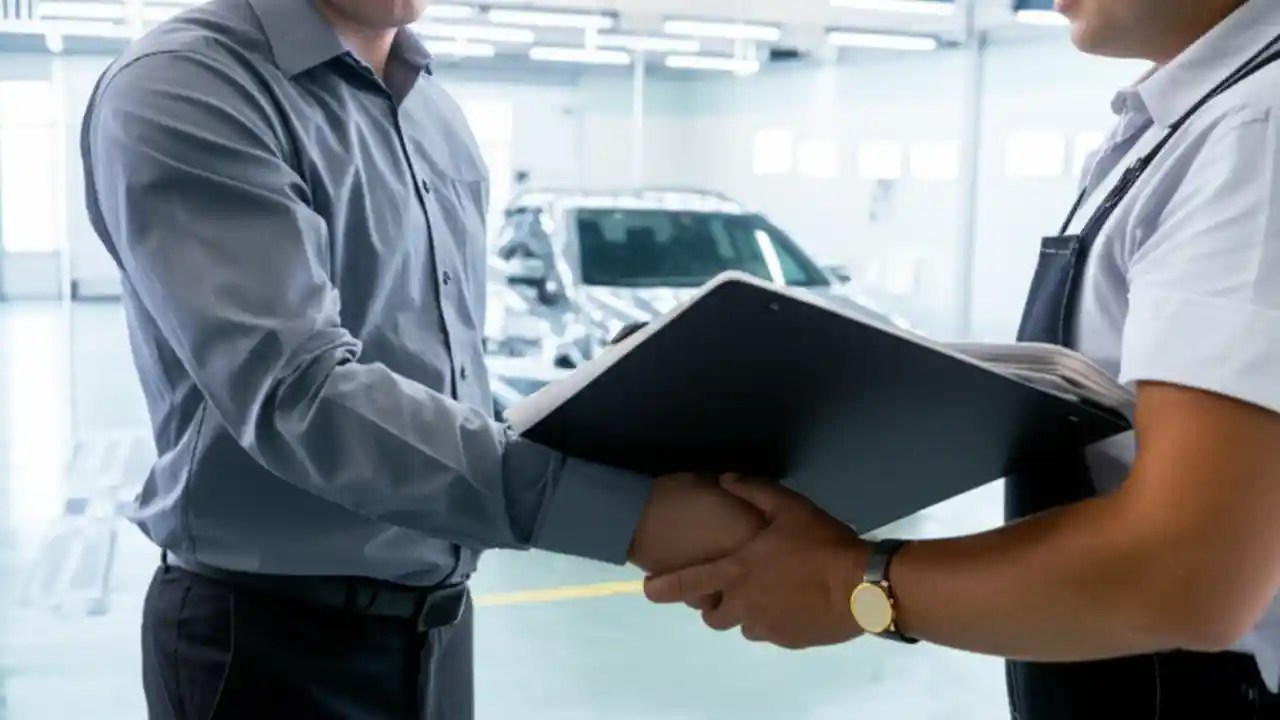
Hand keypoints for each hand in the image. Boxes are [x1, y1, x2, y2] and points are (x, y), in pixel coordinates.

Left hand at [643, 475, 870, 649]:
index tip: (648, 590)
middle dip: (714, 606)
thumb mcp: (789, 506)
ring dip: (747, 613)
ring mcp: (768, 626)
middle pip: (714, 617)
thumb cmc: (822, 544)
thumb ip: (753, 490)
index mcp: (738, 571)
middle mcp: (745, 604)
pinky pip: (772, 634)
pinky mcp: (790, 641)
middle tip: (729, 591)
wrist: (863, 586)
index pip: (689, 584)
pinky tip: (794, 605)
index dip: (664, 588)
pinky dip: (774, 621)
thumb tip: (725, 477)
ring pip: (744, 627)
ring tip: (767, 595)